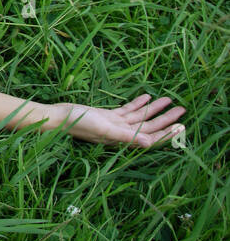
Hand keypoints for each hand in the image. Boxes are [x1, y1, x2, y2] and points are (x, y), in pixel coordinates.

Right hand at [54, 94, 185, 146]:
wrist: (58, 117)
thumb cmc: (78, 124)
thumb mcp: (104, 128)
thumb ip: (127, 136)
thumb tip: (149, 143)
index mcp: (123, 138)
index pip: (150, 137)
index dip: (166, 133)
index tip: (182, 126)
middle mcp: (121, 133)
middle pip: (149, 126)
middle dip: (166, 118)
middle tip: (182, 109)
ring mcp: (115, 124)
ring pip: (140, 117)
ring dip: (154, 109)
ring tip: (169, 100)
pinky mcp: (107, 115)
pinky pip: (128, 110)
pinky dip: (138, 104)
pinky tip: (146, 97)